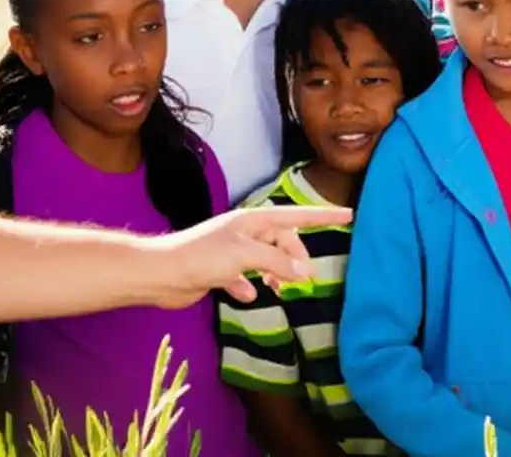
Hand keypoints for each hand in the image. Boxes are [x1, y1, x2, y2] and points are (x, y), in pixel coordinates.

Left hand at [145, 206, 351, 308]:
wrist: (161, 273)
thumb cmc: (202, 256)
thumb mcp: (245, 255)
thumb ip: (278, 262)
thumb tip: (304, 271)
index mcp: (254, 221)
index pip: (297, 216)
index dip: (324, 216)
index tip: (349, 214)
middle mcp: (246, 234)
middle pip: (284, 241)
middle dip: (297, 257)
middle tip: (306, 278)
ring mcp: (233, 253)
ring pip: (268, 260)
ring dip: (277, 274)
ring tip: (280, 289)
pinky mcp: (221, 272)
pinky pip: (246, 278)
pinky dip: (250, 287)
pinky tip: (248, 295)